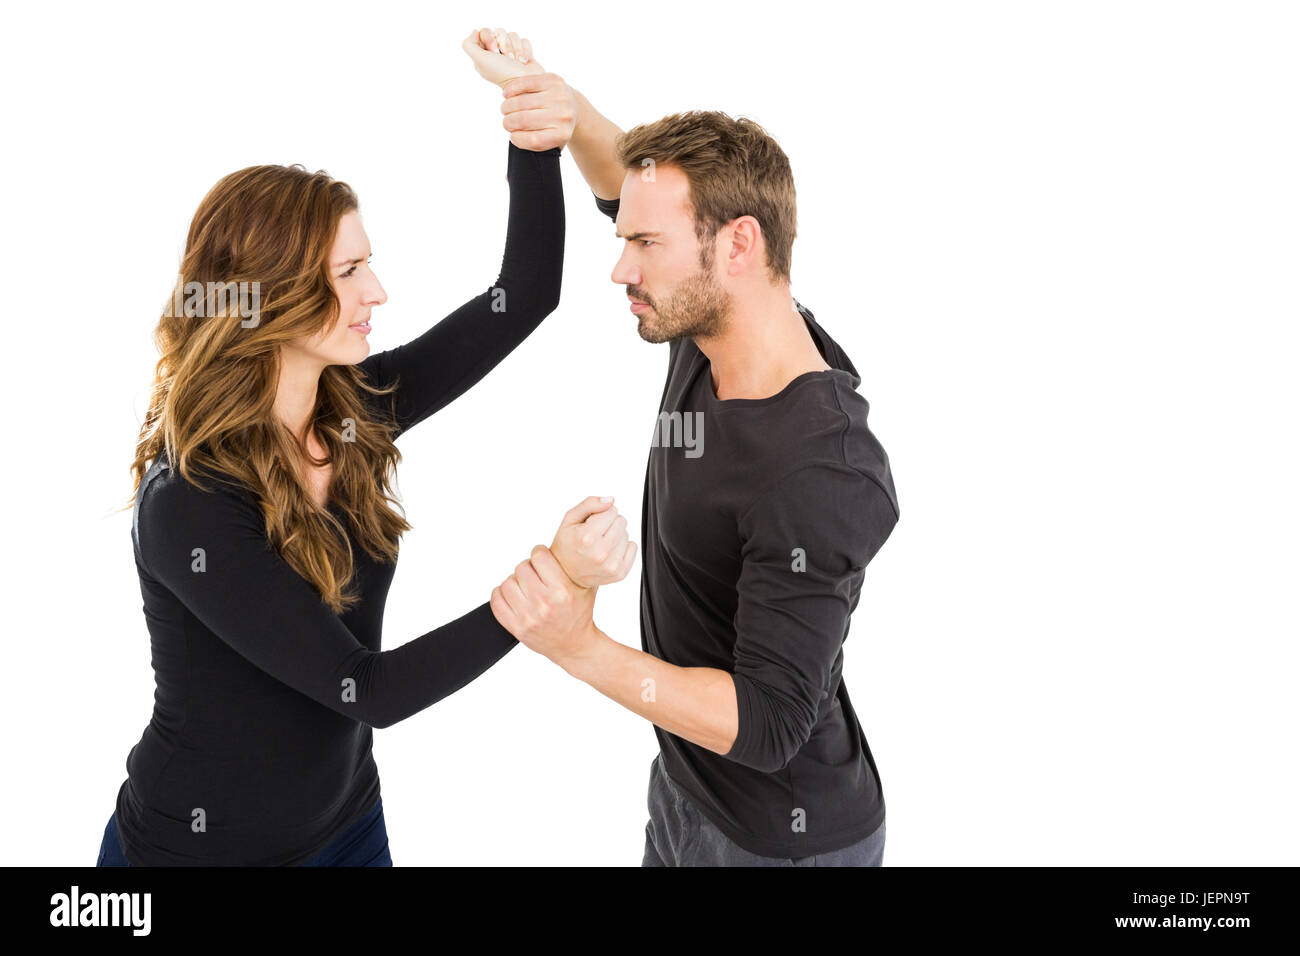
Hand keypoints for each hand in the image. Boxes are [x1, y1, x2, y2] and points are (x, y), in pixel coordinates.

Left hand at [462, 26, 544, 87]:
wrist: (525, 83)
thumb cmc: (502, 73)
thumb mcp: (479, 60)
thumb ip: (468, 44)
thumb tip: (475, 31)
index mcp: (483, 54)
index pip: (484, 32)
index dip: (490, 39)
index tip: (494, 52)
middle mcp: (496, 52)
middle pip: (499, 31)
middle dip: (505, 44)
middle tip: (507, 58)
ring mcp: (510, 51)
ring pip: (512, 35)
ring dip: (516, 48)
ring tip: (516, 61)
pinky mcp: (522, 51)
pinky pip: (523, 40)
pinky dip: (525, 51)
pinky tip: (523, 61)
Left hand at [490, 545, 598, 665]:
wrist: (575, 646)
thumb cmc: (581, 612)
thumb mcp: (586, 586)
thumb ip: (577, 565)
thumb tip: (565, 540)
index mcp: (562, 590)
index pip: (539, 556)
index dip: (539, 553)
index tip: (541, 558)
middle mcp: (544, 603)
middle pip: (521, 568)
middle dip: (527, 568)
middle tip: (534, 574)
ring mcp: (528, 617)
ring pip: (507, 583)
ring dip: (514, 582)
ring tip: (524, 586)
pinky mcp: (516, 628)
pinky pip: (496, 601)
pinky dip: (501, 595)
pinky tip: (513, 595)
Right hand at [500, 72, 579, 152]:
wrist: (573, 106)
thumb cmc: (555, 128)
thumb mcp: (550, 144)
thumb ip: (534, 152)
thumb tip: (508, 167)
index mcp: (562, 134)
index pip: (532, 140)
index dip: (516, 139)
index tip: (513, 136)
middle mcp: (563, 115)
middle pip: (523, 120)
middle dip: (508, 122)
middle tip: (507, 122)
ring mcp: (559, 96)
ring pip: (521, 102)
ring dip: (507, 107)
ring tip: (506, 109)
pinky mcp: (553, 80)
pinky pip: (524, 83)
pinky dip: (511, 90)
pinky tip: (507, 95)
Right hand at [550, 496, 636, 587]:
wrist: (566, 574)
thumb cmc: (567, 545)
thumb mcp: (570, 519)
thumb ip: (590, 504)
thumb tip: (610, 500)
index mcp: (587, 537)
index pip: (612, 511)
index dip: (602, 514)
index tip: (592, 523)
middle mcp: (600, 552)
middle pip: (621, 521)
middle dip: (610, 524)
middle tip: (596, 534)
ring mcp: (611, 565)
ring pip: (627, 534)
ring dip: (616, 536)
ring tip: (600, 544)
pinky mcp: (620, 573)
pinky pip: (633, 547)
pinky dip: (623, 547)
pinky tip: (609, 552)